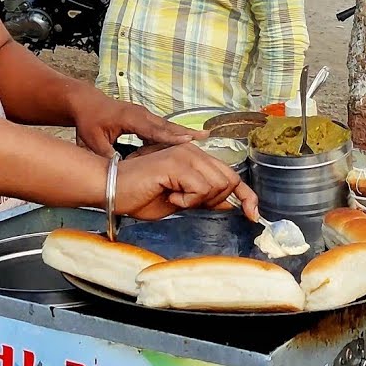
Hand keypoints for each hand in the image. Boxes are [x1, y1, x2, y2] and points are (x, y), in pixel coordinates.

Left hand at [69, 88, 205, 156]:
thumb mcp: (92, 140)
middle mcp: (141, 114)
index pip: (154, 130)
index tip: (188, 141)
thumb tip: (119, 168)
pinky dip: (173, 133)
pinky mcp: (143, 119)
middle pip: (166, 126)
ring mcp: (143, 115)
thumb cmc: (88, 121)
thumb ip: (105, 154)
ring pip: (166, 126)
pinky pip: (161, 127)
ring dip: (183, 132)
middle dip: (186, 132)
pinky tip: (185, 140)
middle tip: (205, 136)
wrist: (86, 103)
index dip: (171, 137)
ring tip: (203, 137)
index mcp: (130, 119)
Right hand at [114, 143, 258, 220]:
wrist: (111, 189)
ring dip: (198, 200)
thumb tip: (231, 204)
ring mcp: (185, 154)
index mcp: (195, 157)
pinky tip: (169, 196)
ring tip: (174, 198)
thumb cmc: (139, 196)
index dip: (247, 196)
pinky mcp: (176, 163)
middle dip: (215, 200)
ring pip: (217, 185)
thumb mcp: (180, 202)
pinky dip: (188, 200)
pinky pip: (201, 189)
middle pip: (229, 180)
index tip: (254, 215)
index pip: (232, 175)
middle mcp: (193, 150)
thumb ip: (204, 198)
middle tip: (186, 203)